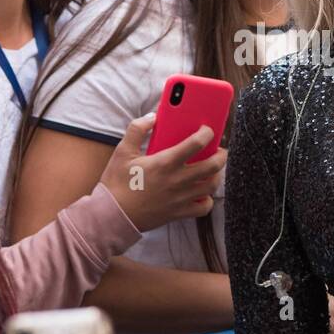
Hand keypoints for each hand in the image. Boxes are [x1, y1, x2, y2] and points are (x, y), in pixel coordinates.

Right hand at [100, 114, 226, 232]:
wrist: (112, 216)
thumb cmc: (117, 183)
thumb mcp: (122, 151)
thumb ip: (137, 129)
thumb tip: (152, 117)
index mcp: (165, 162)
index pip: (196, 143)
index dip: (208, 133)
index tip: (208, 130)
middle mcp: (178, 180)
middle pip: (213, 166)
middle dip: (221, 155)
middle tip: (219, 150)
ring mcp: (181, 198)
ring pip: (212, 186)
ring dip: (216, 175)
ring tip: (212, 169)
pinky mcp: (179, 213)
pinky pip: (204, 207)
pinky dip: (207, 200)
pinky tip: (201, 193)